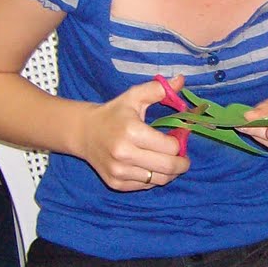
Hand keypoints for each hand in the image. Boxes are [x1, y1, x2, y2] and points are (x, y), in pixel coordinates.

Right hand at [74, 76, 190, 190]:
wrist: (83, 132)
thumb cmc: (114, 113)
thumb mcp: (134, 97)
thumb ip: (159, 89)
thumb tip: (181, 80)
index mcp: (132, 131)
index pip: (170, 147)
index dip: (180, 143)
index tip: (179, 138)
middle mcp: (124, 154)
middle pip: (168, 167)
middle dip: (182, 164)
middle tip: (184, 158)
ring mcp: (118, 171)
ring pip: (159, 180)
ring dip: (170, 173)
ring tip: (169, 162)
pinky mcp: (115, 183)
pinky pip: (146, 186)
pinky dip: (154, 179)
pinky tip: (152, 167)